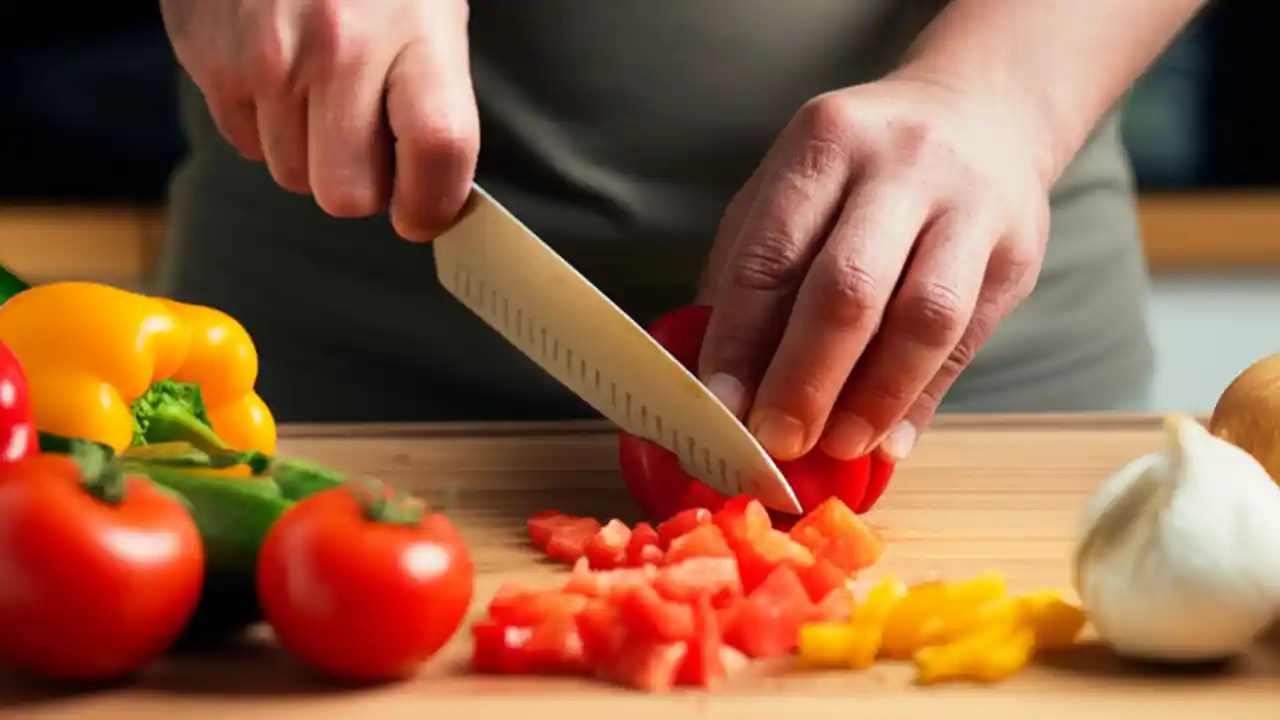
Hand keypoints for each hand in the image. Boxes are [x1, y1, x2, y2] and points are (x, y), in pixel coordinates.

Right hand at [160, 0, 477, 240]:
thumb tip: (434, 192)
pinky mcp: (210, 58)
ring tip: (318, 89)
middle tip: (367, 143)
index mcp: (413, 29)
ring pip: (291, 175)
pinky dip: (264, 124)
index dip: (432, 203)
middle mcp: (338, 46)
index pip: (438, 149)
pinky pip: (244, 143)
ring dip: (309, 152)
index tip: (423, 214)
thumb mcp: (426, 11)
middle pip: (348, 193)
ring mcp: (266, 56)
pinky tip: (278, 72)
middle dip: (361, 186)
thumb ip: (435, 97)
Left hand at [696, 75, 1050, 463]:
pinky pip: (965, 341)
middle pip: (848, 288)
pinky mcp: (1017, 252)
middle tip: (776, 441)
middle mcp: (902, 166)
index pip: (773, 253)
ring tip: (836, 447)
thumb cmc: (861, 167)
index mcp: (826, 142)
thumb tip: (719, 378)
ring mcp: (970, 206)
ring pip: (923, 317)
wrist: (984, 112)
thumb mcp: (796, 184)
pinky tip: (888, 440)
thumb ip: (754, 266)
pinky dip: (921, 400)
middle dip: (805, 379)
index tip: (723, 406)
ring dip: (873, 398)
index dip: (742, 339)